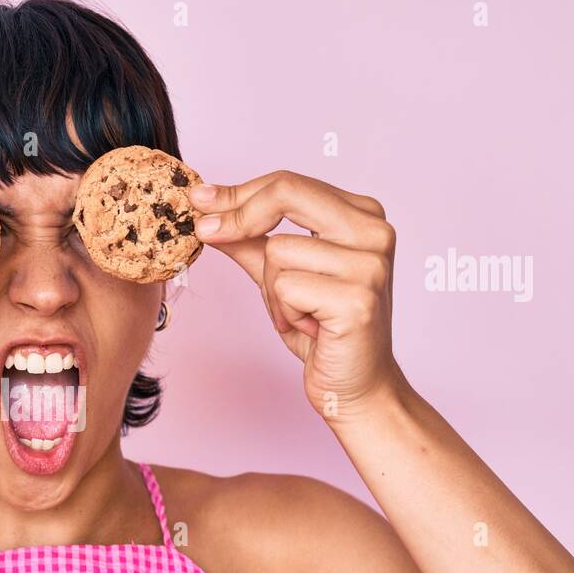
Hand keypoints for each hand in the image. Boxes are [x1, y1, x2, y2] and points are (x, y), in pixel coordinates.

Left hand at [190, 171, 403, 421]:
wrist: (355, 388)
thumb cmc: (323, 332)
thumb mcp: (280, 278)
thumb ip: (251, 242)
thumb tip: (208, 212)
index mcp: (363, 216)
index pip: (290, 184)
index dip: (238, 192)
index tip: (199, 199)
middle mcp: (374, 232)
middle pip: (286, 194)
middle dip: (238, 215)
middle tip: (206, 232)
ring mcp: (370, 265)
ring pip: (278, 251)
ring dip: (273, 291)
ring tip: (300, 315)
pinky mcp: (357, 299)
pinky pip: (286, 288)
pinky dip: (285, 314)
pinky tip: (311, 329)